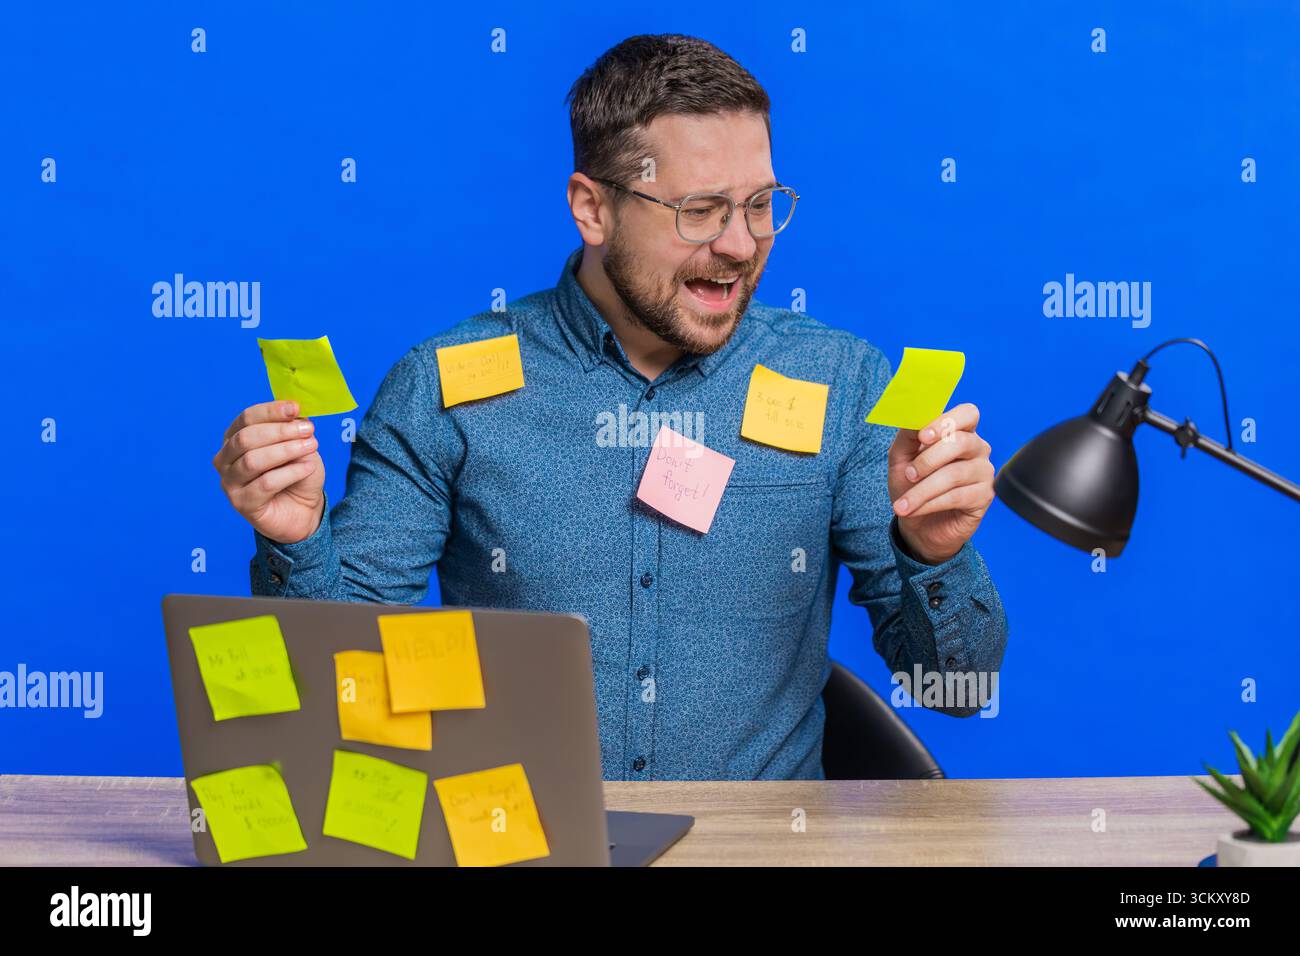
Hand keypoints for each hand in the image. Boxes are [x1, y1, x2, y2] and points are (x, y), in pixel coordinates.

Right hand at [213, 401, 325, 544]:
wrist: (303, 510)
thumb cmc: (296, 474)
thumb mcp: (298, 445)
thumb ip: (292, 429)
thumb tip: (295, 413)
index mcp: (235, 438)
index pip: (246, 418)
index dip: (270, 411)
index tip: (295, 408)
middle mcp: (225, 459)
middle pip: (246, 438)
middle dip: (280, 431)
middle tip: (308, 430)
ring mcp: (230, 483)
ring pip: (253, 461)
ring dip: (285, 450)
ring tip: (310, 446)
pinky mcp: (242, 503)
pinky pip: (265, 483)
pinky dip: (290, 473)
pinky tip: (307, 468)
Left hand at [886, 403, 993, 563]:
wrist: (917, 524)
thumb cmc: (912, 485)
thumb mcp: (901, 457)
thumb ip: (907, 435)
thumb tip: (912, 417)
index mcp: (960, 431)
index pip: (967, 413)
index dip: (945, 422)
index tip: (922, 437)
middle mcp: (977, 448)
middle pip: (961, 442)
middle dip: (928, 460)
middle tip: (908, 474)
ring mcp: (984, 472)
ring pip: (954, 474)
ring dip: (922, 491)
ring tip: (903, 504)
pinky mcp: (985, 496)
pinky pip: (957, 496)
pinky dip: (930, 504)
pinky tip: (915, 510)